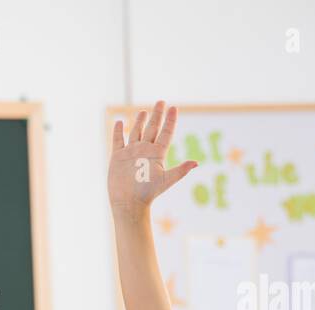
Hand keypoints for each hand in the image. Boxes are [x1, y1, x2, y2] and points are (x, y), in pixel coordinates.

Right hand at [108, 100, 194, 215]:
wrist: (128, 203)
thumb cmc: (148, 193)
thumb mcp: (166, 180)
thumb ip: (180, 170)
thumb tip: (196, 163)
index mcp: (157, 153)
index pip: (166, 132)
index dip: (170, 120)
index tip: (174, 108)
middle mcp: (145, 150)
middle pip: (152, 128)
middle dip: (157, 115)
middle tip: (161, 101)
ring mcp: (131, 152)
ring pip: (136, 132)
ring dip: (140, 121)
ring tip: (143, 111)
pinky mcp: (117, 157)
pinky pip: (118, 140)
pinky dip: (118, 131)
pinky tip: (120, 122)